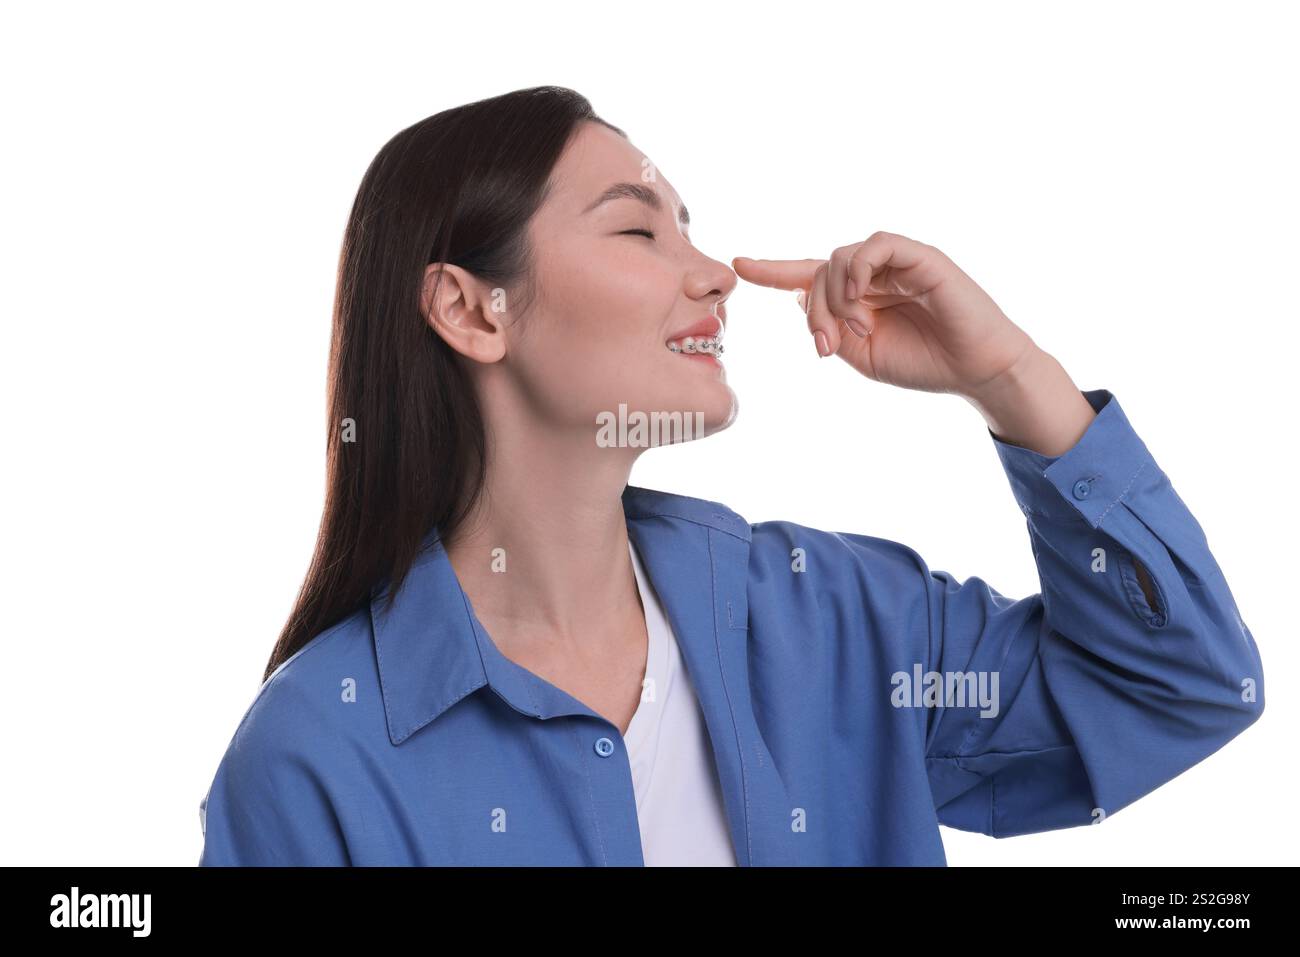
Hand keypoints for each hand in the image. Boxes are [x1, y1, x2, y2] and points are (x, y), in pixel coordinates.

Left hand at [732, 231, 1040, 400]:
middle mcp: (874, 275)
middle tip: (829, 347)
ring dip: (836, 299)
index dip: (773, 270)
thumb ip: (830, 327)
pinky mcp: (921, 256)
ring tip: (857, 331)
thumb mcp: (862, 354)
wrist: (975, 372)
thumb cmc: (923, 363)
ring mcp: (897, 263)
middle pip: (817, 273)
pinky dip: (857, 269)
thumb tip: (803, 300)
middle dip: (814, 312)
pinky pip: (875, 245)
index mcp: (858, 297)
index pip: (808, 275)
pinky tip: (861, 297)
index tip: (738, 265)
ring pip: (839, 259)